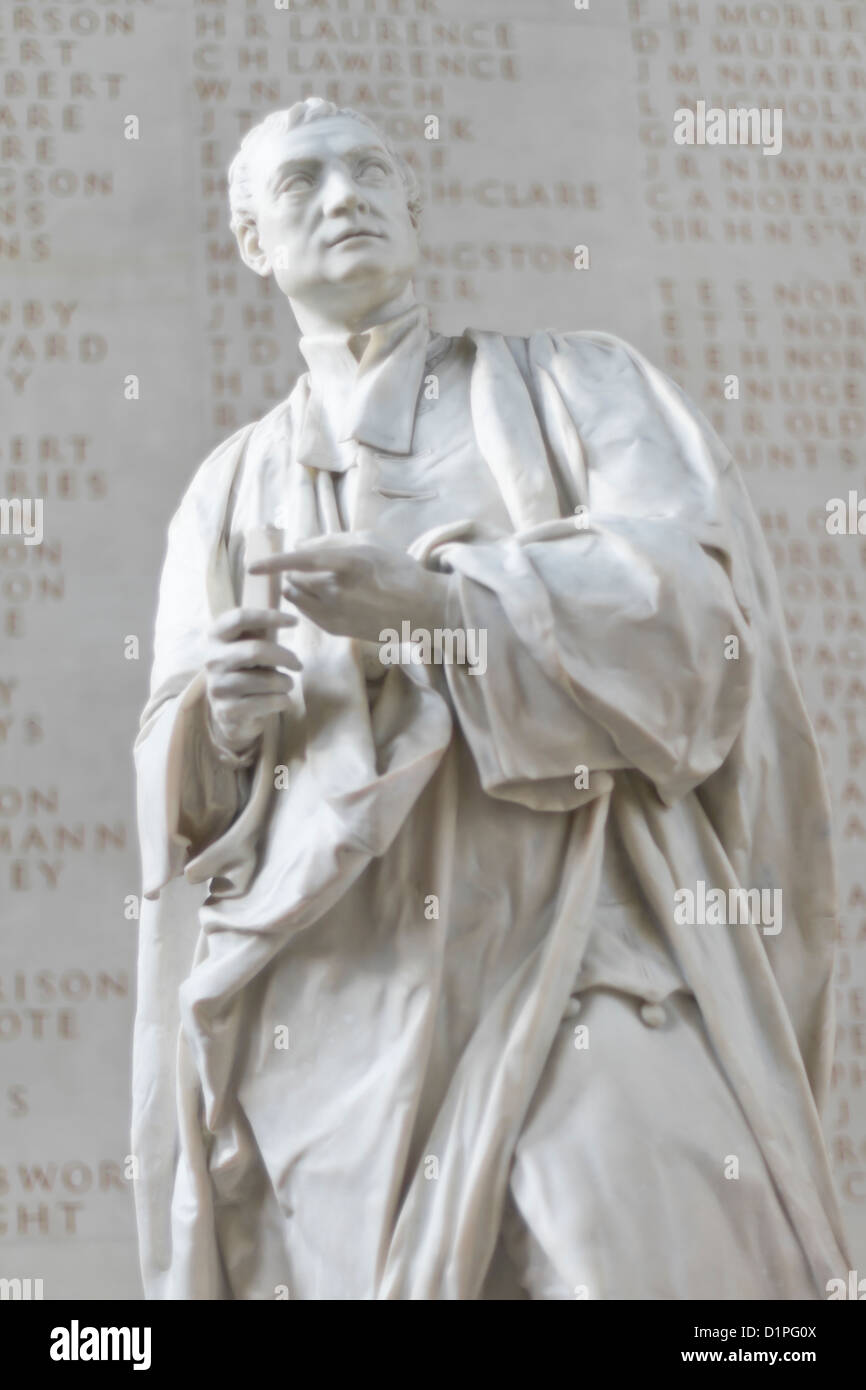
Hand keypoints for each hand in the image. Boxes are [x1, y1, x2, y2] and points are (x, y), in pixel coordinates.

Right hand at [204, 607, 301, 755]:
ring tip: (287, 684)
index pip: (240, 618)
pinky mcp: (227, 711)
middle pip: (255, 650)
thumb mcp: (247, 646)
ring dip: (286, 683)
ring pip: (266, 680)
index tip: (295, 621)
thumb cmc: (246, 671)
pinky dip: (283, 701)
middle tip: (298, 664)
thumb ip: (260, 630)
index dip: (269, 616)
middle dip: (285, 657)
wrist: (229, 712)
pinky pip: (267, 702)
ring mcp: (217, 687)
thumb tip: (289, 617)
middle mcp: (212, 660)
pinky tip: (282, 700)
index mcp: (215, 637)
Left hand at [248, 533, 451, 643]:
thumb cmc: (398, 569)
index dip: (274, 563)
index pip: (300, 561)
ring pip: (297, 596)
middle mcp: (337, 590)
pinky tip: (327, 597)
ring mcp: (335, 613)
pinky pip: (306, 612)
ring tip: (321, 582)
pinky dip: (307, 602)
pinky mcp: (335, 629)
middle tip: (313, 568)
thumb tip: (298, 546)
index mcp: (347, 563)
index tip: (252, 566)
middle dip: (295, 570)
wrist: (421, 610)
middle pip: (295, 578)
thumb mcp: (370, 541)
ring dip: (298, 587)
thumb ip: (331, 540)